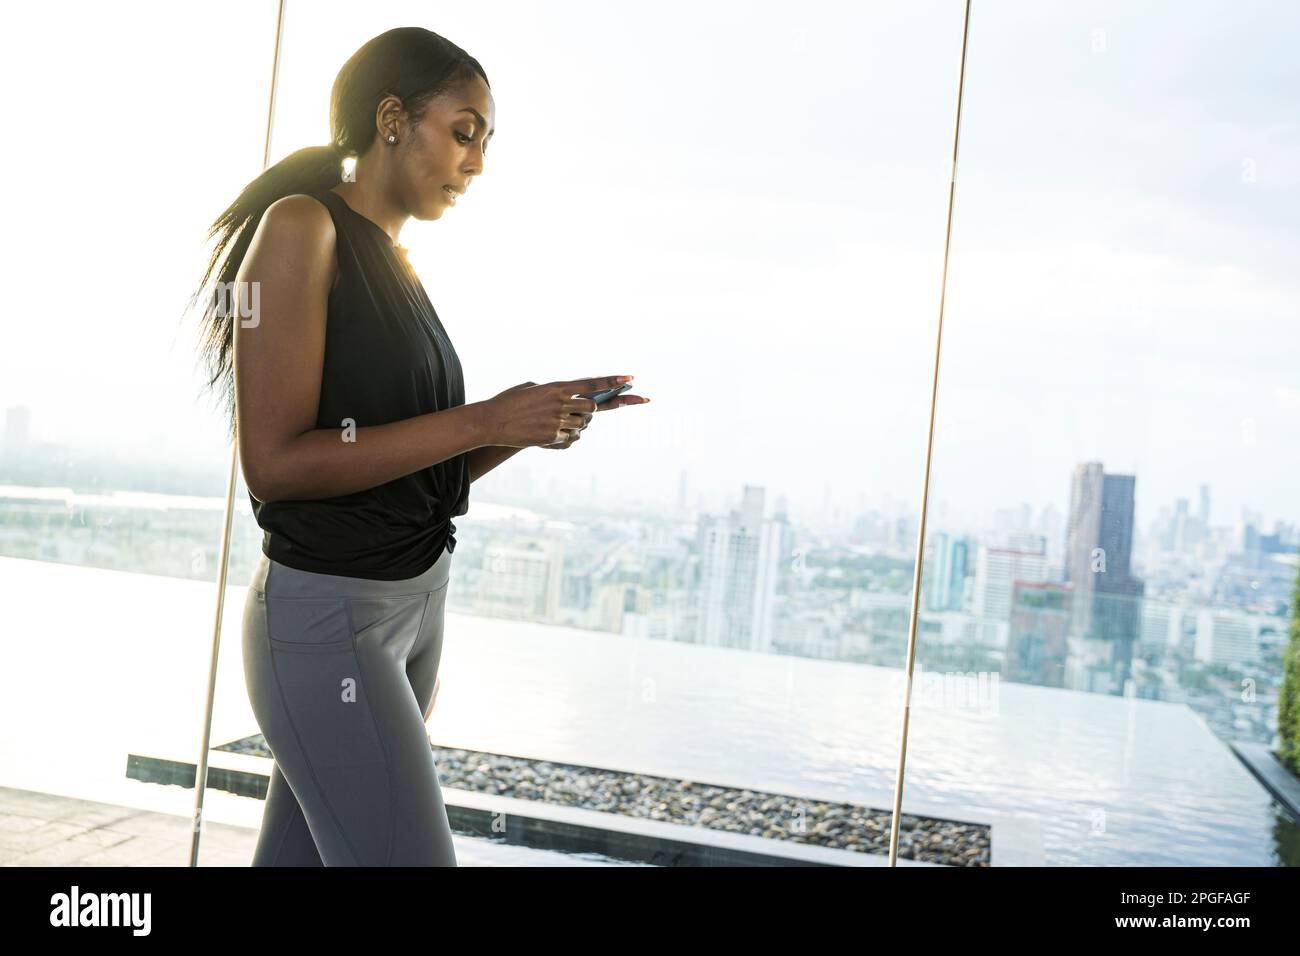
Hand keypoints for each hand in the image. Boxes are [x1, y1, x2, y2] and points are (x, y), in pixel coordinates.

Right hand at [482, 375, 639, 448]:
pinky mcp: (551, 438)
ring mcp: (556, 421)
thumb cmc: (508, 402)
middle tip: (579, 413)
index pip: (591, 384)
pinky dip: (566, 437)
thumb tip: (568, 396)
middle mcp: (560, 403)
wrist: (491, 422)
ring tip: (558, 423)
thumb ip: (552, 390)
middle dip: (590, 412)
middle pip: (591, 409)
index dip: (613, 381)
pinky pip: (571, 439)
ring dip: (576, 425)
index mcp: (556, 387)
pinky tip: (551, 434)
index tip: (630, 379)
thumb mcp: (531, 388)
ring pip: (583, 425)